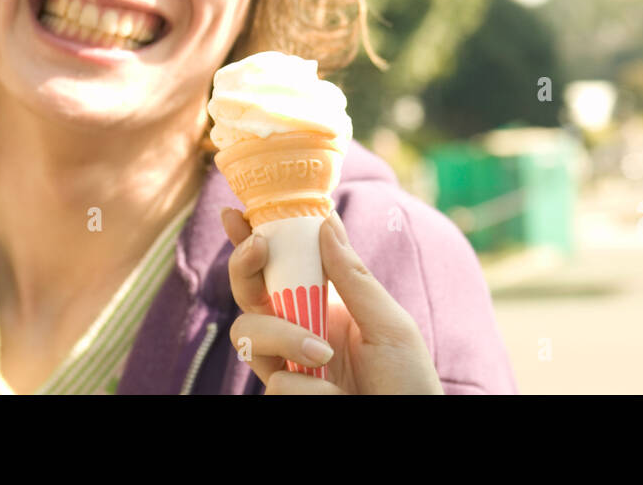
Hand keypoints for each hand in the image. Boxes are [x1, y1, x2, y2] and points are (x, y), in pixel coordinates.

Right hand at [221, 208, 443, 394]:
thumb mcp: (389, 324)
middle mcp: (298, 331)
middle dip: (244, 267)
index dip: (253, 240)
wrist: (407, 429)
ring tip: (324, 355)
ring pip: (249, 333)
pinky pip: (278, 384)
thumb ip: (354, 277)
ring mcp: (288, 366)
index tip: (234, 213)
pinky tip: (339, 398)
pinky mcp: (287, 396)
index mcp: (326, 304)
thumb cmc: (408, 381)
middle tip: (258, 249)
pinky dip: (310, 389)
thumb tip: (327, 222)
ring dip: (284, 336)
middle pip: (248, 294)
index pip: (284, 266)